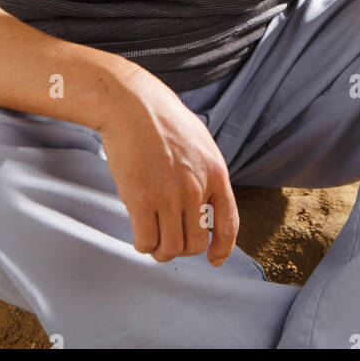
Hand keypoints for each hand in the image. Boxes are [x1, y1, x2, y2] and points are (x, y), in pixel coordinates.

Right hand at [96, 64, 238, 266]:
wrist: (130, 103)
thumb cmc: (161, 117)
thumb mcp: (200, 141)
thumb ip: (206, 173)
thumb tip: (206, 201)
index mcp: (215, 172)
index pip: (229, 224)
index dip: (222, 248)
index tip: (214, 257)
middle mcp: (196, 188)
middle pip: (195, 243)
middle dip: (182, 246)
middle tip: (169, 236)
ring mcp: (169, 196)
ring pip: (170, 248)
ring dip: (160, 248)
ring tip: (152, 235)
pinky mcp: (141, 200)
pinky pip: (146, 242)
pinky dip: (143, 244)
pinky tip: (139, 232)